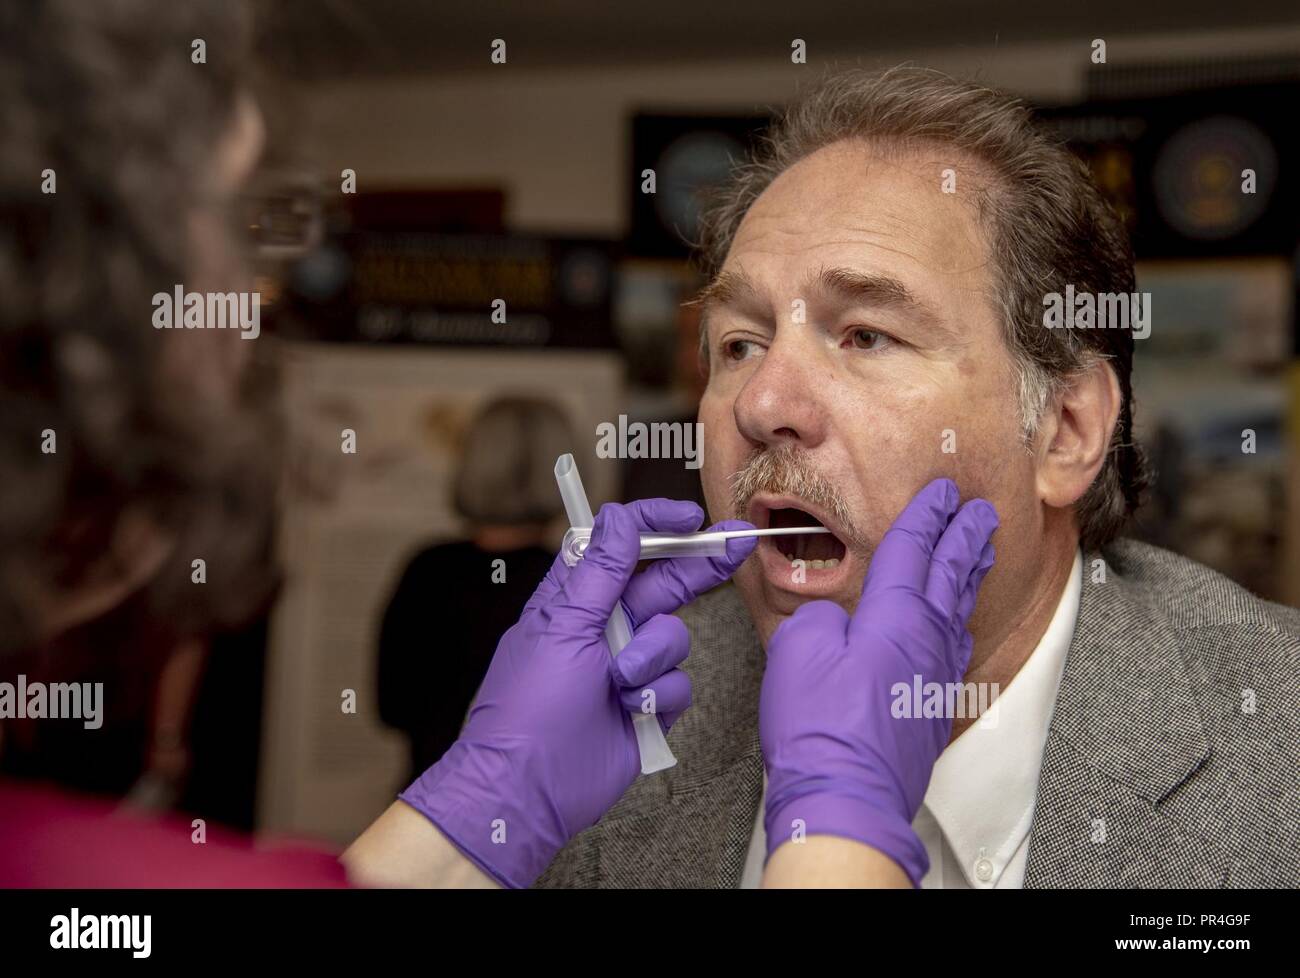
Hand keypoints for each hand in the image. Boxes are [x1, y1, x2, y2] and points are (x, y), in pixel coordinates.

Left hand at [400, 499, 756, 887]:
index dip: (654, 523)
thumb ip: (600, 572)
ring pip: (674, 635)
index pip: (619, 544)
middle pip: (661, 582)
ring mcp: (627, 665)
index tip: (689, 516)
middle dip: (698, 564)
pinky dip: (659, 695)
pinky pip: (679, 682)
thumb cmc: (528, 708)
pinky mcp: (646, 704)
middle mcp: (603, 626)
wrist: (528, 788)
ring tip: (623, 682)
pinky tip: (633, 710)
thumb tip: (619, 518)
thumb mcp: (563, 627)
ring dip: (654, 656)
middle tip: (736, 543)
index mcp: (574, 598)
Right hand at [760, 478, 996, 885]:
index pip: (914, 550)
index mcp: (894, 617)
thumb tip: (833, 624)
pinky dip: (957, 621)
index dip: (926, 516)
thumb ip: (818, 619)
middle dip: (965, 537)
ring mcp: (934, 675)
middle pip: (951, 575)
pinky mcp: (931, 706)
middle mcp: (925, 641)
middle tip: (981, 513)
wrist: (846, 797)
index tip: (941, 492)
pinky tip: (955, 623)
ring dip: (968, 575)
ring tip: (977, 555)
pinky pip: (954, 646)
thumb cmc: (819, 728)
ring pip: (958, 610)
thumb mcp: (796, 649)